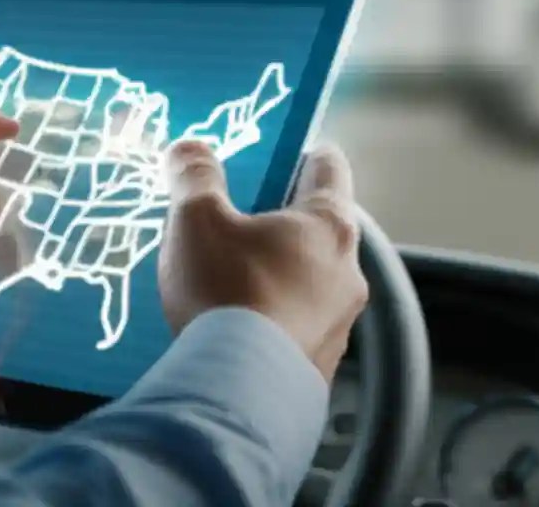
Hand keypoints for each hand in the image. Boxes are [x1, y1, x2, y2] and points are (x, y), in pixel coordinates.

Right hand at [159, 141, 368, 381]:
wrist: (238, 390)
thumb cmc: (226, 288)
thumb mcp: (196, 219)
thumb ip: (194, 176)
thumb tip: (190, 147)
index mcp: (328, 225)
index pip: (328, 169)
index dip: (307, 154)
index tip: (293, 150)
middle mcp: (348, 271)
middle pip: (320, 230)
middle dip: (284, 223)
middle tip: (242, 222)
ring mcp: (339, 323)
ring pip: (311, 283)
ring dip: (280, 276)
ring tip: (233, 282)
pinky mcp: (319, 367)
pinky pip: (297, 328)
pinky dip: (274, 320)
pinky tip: (238, 329)